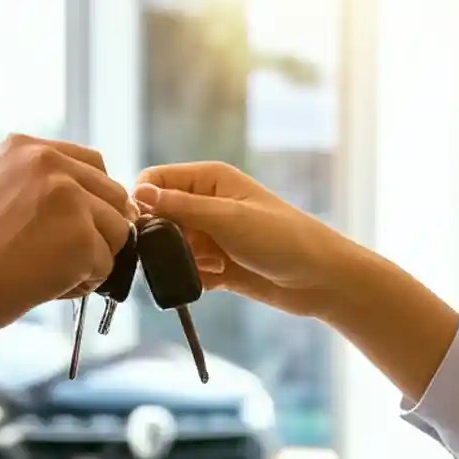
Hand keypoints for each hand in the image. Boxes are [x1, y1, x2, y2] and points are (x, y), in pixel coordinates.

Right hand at [0, 134, 135, 330]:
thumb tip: (95, 206)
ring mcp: (69, 199)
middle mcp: (50, 164)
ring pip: (118, 231)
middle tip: (70, 255)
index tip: (79, 223)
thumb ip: (39, 186)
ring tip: (53, 273)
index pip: (92, 163)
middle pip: (113, 196)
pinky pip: (105, 265)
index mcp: (26, 148)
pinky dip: (82, 284)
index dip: (94, 199)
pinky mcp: (81, 237)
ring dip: (94, 258)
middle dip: (100, 230)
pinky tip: (49, 286)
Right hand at [134, 161, 458, 400]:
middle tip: (190, 250)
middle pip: (158, 216)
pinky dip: (195, 278)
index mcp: (209, 179)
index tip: (147, 228)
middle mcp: (206, 203)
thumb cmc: (282, 238)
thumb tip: (138, 193)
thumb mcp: (227, 218)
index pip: (154, 180)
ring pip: (170, 247)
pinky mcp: (216, 264)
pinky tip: (220, 279)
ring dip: (183, 260)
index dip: (143, 202)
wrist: (320, 280)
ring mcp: (211, 235)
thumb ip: (181, 207)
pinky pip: (186, 271)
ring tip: (215, 265)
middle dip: (165, 238)